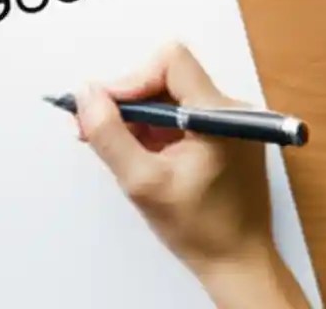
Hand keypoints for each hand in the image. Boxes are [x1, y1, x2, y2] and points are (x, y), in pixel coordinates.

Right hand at [75, 43, 308, 308]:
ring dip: (140, 118)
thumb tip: (87, 95)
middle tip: (95, 128)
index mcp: (219, 115)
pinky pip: (183, 117)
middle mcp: (232, 110)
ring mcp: (232, 124)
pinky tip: (141, 155)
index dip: (131, 80)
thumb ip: (110, 134)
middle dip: (128, 102)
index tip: (105, 108)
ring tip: (118, 148)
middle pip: (168, 79)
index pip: (170, 62)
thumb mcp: (143, 183)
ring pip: (173, 98)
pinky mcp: (227, 137)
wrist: (238, 264)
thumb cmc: (200, 230)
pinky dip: (157, 131)